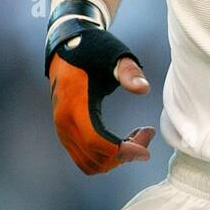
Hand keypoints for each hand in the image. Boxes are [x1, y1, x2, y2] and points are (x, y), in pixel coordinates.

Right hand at [48, 26, 154, 174]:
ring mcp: (62, 130)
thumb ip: (129, 71)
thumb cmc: (94, 49)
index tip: (146, 149)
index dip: (122, 151)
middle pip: (95, 158)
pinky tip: (122, 140)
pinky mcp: (65, 133)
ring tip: (137, 137)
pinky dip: (106, 157)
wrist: (67, 45)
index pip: (97, 143)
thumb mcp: (115, 55)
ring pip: (90, 164)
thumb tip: (143, 89)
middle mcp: (64, 123)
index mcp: (74, 105)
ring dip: (116, 159)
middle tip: (147, 133)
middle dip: (125, 155)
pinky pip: (84, 158)